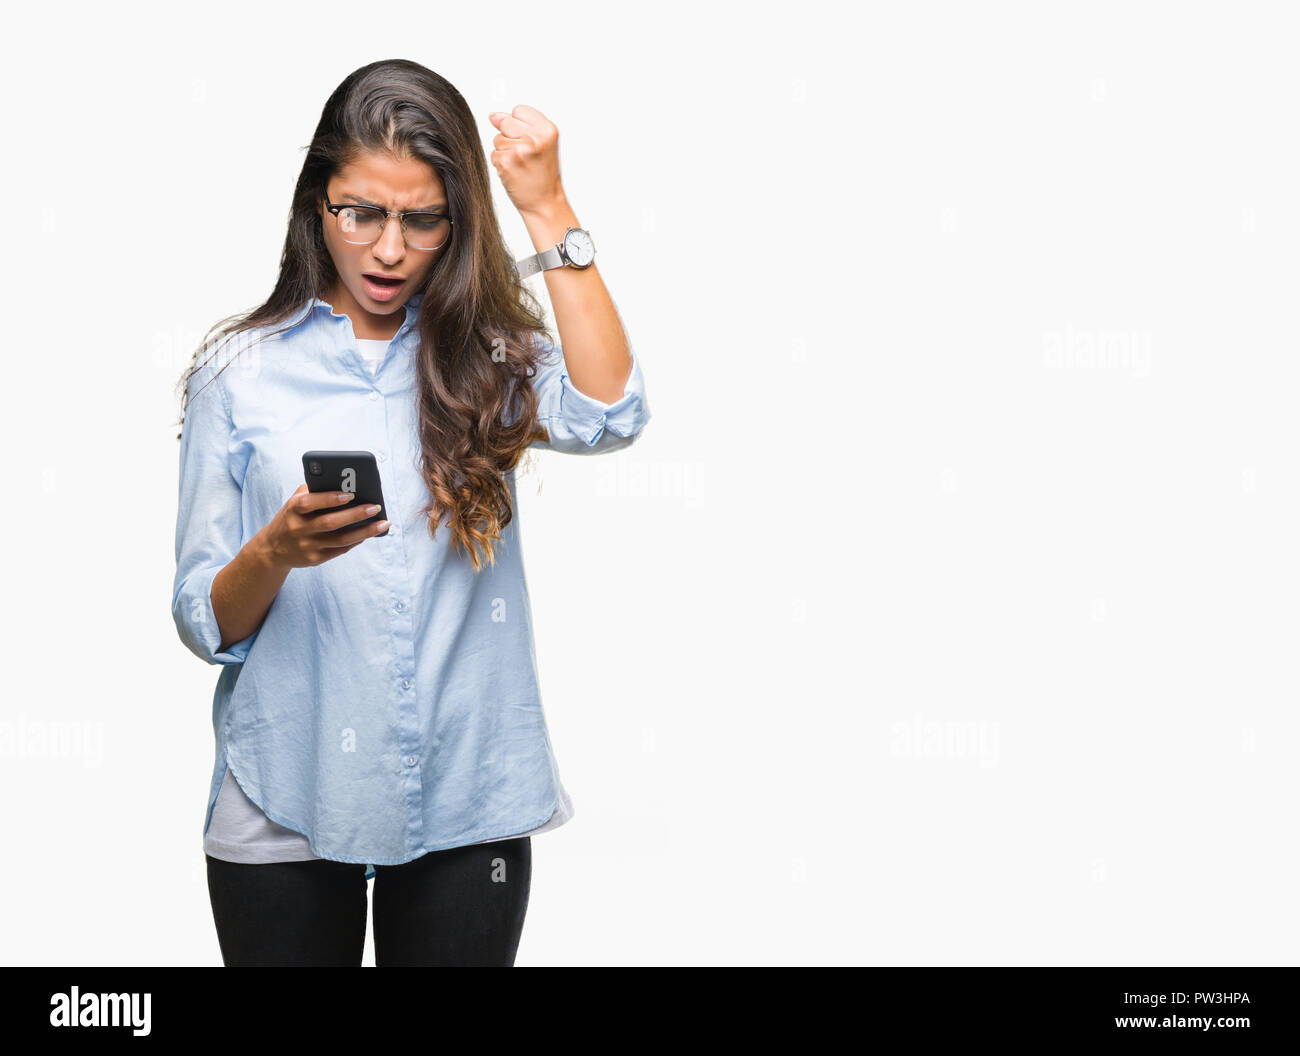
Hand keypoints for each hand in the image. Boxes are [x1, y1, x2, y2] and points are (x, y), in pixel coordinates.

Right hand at [259, 485, 388, 570]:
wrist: (273, 549)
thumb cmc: (292, 517)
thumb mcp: (294, 502)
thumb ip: (313, 490)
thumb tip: (345, 483)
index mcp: (293, 510)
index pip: (310, 503)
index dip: (330, 499)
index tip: (350, 494)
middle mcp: (299, 529)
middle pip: (330, 523)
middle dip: (356, 514)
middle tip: (376, 507)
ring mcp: (307, 546)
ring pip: (341, 540)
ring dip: (365, 531)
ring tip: (383, 523)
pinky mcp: (315, 559)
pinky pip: (340, 550)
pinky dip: (357, 541)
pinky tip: (370, 533)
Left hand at [488, 105, 564, 216]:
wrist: (544, 203)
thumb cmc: (543, 174)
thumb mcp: (542, 144)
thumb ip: (520, 125)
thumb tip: (493, 116)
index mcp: (548, 130)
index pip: (519, 110)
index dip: (519, 125)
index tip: (528, 140)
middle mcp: (535, 139)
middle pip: (505, 122)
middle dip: (509, 136)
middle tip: (524, 155)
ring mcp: (519, 150)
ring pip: (497, 139)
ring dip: (504, 151)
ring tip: (520, 164)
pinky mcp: (505, 162)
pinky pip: (494, 154)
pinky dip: (500, 163)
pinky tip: (513, 171)